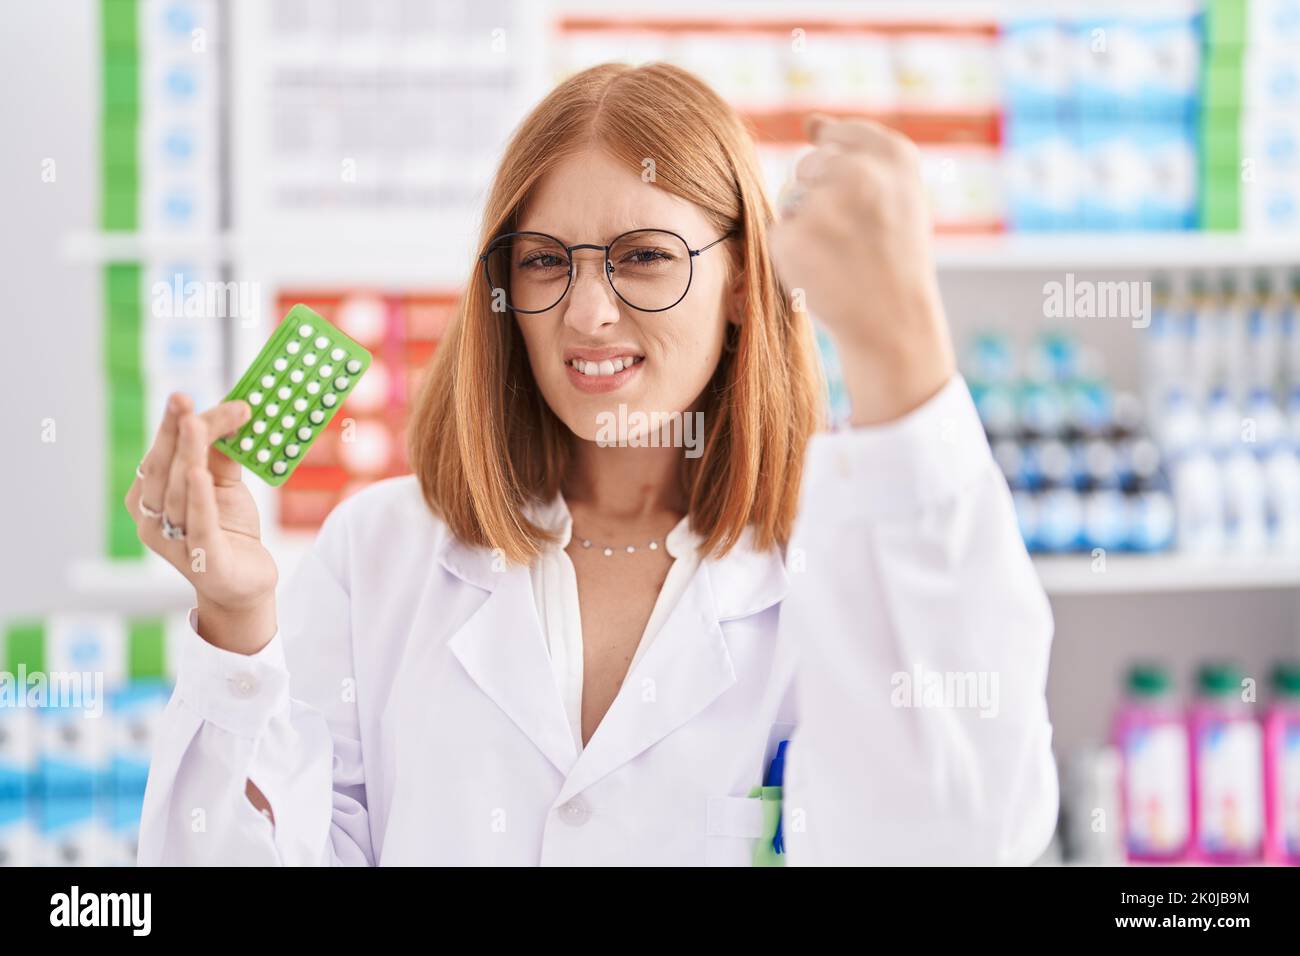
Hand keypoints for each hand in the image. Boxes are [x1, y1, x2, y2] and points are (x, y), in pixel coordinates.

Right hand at [124, 393, 277, 653]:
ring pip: (178, 493)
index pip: (160, 455)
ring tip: (196, 424)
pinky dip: (198, 498)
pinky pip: (198, 524)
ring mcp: (174, 543)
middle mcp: (152, 521)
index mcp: (150, 498)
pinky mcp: (204, 561)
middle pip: (164, 470)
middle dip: (174, 433)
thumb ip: (220, 454)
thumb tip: (230, 412)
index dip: (173, 426)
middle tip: (184, 402)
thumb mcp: (225, 486)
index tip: (185, 397)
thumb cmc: (228, 530)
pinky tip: (200, 474)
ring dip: (188, 455)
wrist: (245, 584)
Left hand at [768, 114, 955, 424]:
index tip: (852, 199)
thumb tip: (810, 120)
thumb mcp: (899, 193)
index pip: (838, 135)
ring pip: (790, 200)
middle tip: (851, 237)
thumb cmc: (894, 255)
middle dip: (820, 198)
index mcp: (894, 155)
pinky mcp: (792, 237)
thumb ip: (858, 150)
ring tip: (839, 254)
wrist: (892, 321)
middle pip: (807, 166)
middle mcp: (859, 173)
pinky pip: (778, 231)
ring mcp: (823, 205)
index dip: (839, 168)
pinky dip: (791, 252)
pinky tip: (821, 269)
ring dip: (805, 224)